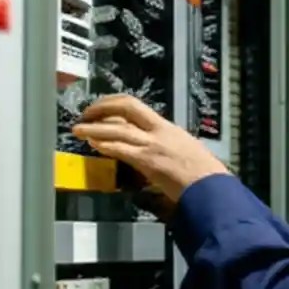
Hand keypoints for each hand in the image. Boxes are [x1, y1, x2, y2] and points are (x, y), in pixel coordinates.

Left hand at [72, 94, 228, 201]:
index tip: (101, 106)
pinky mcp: (148, 162)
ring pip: (117, 129)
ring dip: (94, 129)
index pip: (135, 105)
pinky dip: (105, 145)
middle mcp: (158, 131)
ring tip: (78, 129)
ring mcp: (152, 145)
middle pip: (125, 108)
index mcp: (166, 127)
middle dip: (101, 108)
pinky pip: (121, 149)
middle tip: (85, 114)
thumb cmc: (203, 172)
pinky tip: (93, 145)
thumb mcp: (184, 149)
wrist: (210, 185)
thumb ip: (165, 146)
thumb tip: (151, 149)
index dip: (113, 102)